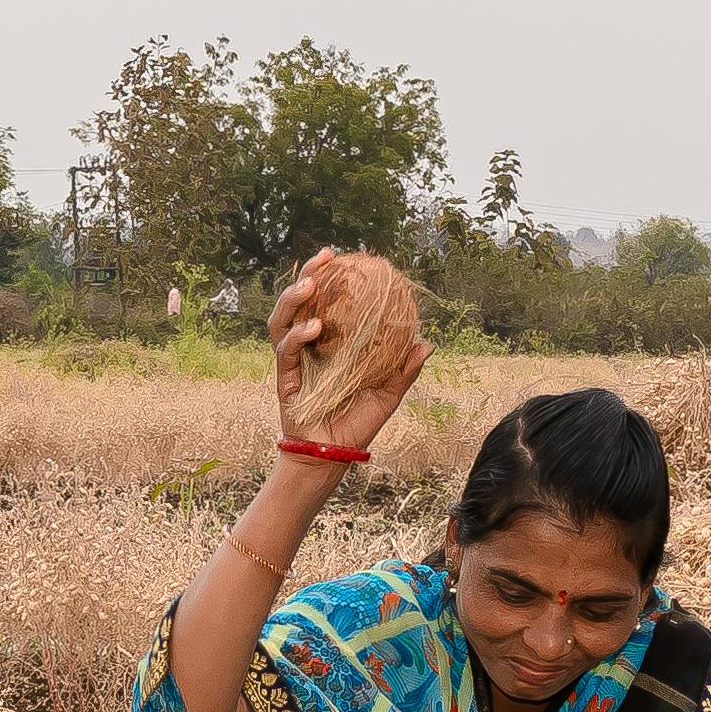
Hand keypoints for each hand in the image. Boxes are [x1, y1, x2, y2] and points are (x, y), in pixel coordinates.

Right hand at [269, 249, 431, 452]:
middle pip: (300, 302)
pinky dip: (298, 335)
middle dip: (308, 273)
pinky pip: (286, 349)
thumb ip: (404, 369)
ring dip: (293, 298)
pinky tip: (314, 327)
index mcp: (329, 344)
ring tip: (310, 283)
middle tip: (325, 256)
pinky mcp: (283, 377)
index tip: (343, 256)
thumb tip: (428, 344)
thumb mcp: (387, 394)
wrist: (333, 455)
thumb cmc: (357, 424)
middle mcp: (307, 347)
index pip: (325, 302)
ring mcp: (293, 361)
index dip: (331, 278)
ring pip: (282, 319)